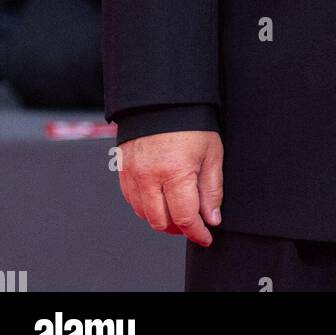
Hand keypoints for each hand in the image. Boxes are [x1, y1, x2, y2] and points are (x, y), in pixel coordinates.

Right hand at [117, 130, 222, 245]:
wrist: (163, 98)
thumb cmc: (190, 121)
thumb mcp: (212, 152)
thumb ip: (212, 189)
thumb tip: (212, 218)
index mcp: (175, 172)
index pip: (185, 217)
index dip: (197, 232)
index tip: (206, 236)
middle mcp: (149, 176)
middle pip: (161, 222)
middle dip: (180, 228)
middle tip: (193, 223)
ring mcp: (133, 173)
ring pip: (144, 214)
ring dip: (162, 219)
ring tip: (178, 211)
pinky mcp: (123, 169)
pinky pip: (132, 200)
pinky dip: (146, 206)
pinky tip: (160, 199)